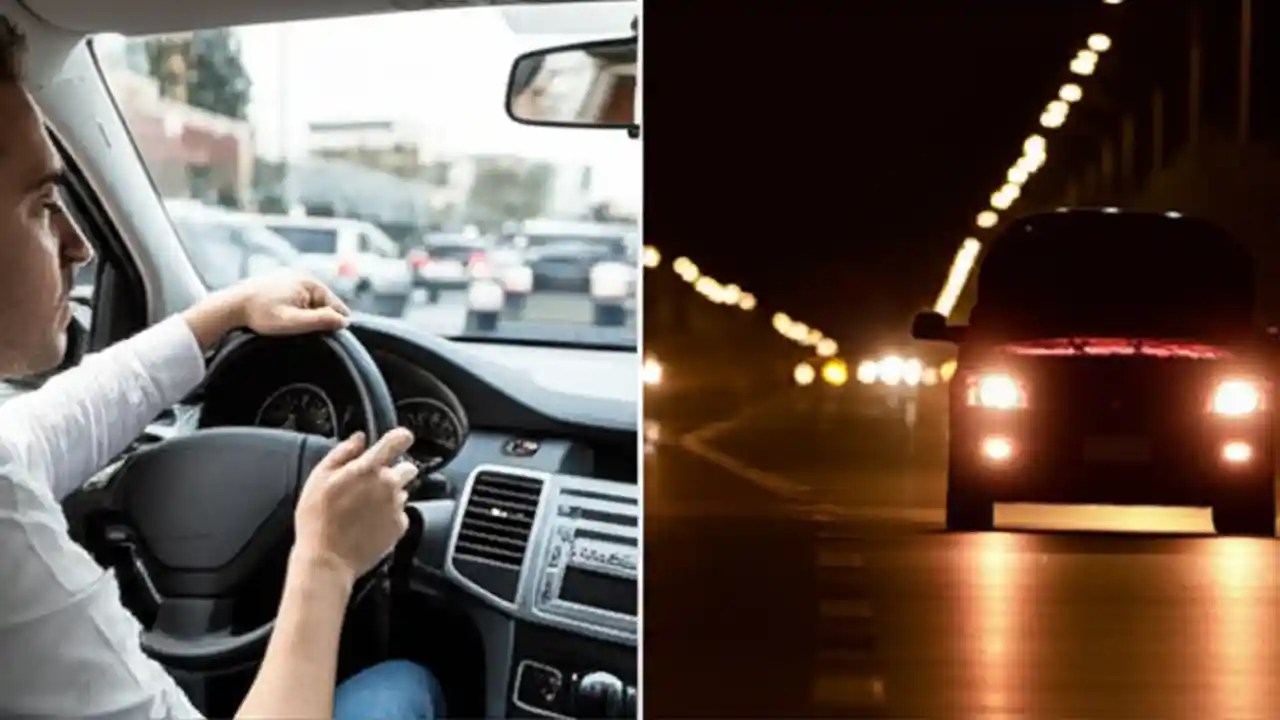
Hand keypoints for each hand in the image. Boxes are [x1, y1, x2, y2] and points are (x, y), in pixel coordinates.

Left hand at [183, 270, 351, 349]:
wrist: (230, 306)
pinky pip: (299, 299)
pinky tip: (281, 318)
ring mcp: (292, 277)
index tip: (318, 336)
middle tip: (300, 332)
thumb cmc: (260, 315)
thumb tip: (344, 321)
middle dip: (317, 319)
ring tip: (288, 325)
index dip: (331, 324)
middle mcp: (303, 276)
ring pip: (311, 303)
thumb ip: (320, 321)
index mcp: (310, 282)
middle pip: (324, 305)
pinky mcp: (281, 282)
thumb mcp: (292, 322)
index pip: (337, 307)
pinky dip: (295, 310)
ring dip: (305, 316)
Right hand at [293, 428, 418, 584]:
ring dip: (389, 496)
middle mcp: (389, 484)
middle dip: (394, 473)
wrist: (327, 559)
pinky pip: (400, 514)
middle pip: (407, 468)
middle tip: (370, 486)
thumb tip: (360, 438)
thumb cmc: (316, 517)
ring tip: (364, 510)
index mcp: (369, 468)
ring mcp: (397, 506)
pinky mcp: (400, 526)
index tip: (398, 442)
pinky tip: (369, 525)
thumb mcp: (319, 477)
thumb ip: (343, 453)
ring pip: (402, 492)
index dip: (400, 438)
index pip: (400, 439)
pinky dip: (389, 517)